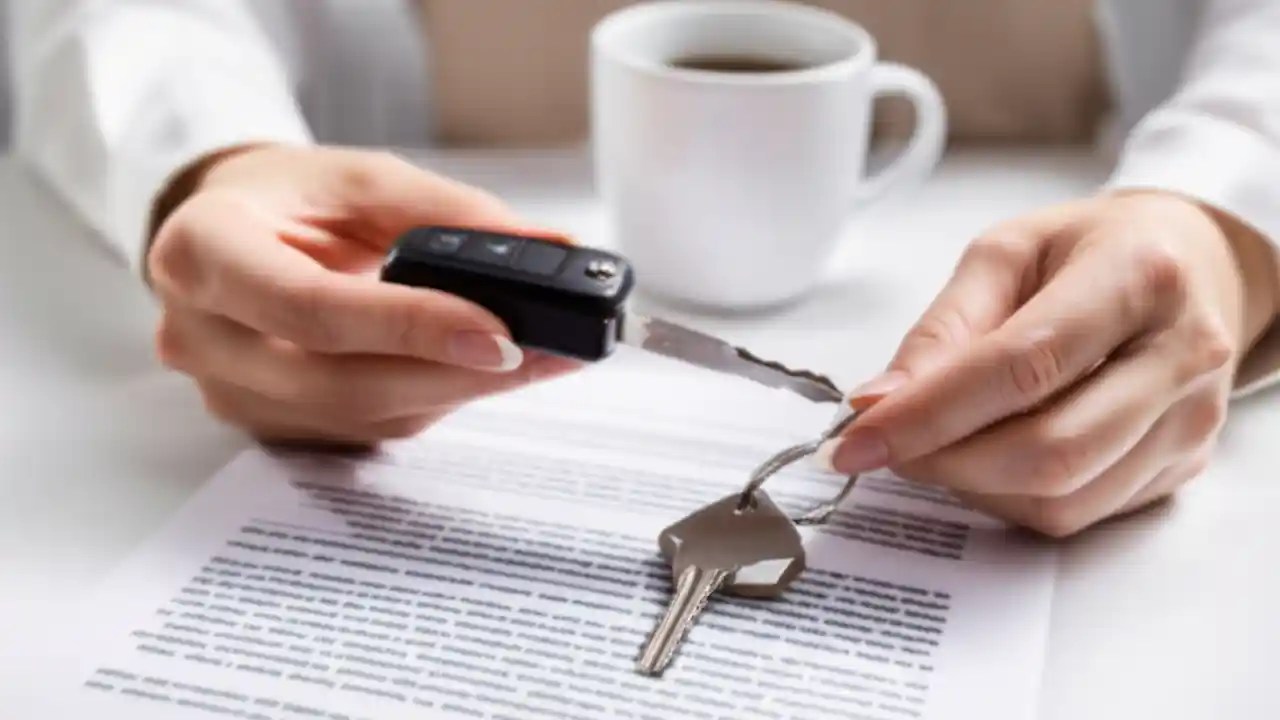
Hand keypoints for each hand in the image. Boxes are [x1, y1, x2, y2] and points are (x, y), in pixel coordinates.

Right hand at [148, 144, 577, 444]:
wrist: (229, 233)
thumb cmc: (289, 198)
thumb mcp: (360, 178)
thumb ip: (450, 212)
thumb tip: (550, 248)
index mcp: (201, 251)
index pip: (310, 308)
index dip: (408, 326)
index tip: (498, 331)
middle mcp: (202, 335)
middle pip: (342, 379)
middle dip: (457, 370)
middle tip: (548, 351)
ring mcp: (232, 393)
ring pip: (362, 413)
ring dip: (459, 389)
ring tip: (540, 355)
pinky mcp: (272, 425)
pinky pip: (366, 427)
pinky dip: (433, 398)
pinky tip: (480, 370)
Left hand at [821, 191, 1278, 535]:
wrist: (1195, 268)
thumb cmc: (1091, 251)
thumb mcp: (1006, 255)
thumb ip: (942, 329)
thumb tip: (878, 402)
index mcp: (1138, 277)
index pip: (1022, 367)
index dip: (929, 414)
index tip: (857, 438)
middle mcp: (1181, 355)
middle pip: (1047, 449)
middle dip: (944, 460)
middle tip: (885, 444)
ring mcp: (1190, 421)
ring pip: (1061, 497)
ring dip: (972, 486)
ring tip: (939, 442)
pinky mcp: (1182, 467)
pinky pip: (1078, 513)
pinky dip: (1011, 498)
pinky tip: (992, 454)